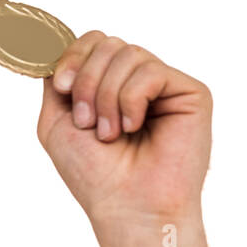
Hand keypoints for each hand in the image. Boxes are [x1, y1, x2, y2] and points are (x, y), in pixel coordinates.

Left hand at [37, 31, 212, 227]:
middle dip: (87, 80)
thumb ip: (56, 80)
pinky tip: (133, 127)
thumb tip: (56, 46)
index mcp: (109, 85)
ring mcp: (165, 86)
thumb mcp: (56, 120)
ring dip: (106, 96)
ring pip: (128, 53)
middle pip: (107, 42)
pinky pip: (151, 71)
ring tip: (109, 133)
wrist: (125, 205)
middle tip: (87, 122)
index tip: (62, 87)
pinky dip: (131, 100)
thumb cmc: (93, 173)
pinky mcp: (191, 93)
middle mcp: (138, 81)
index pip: (93, 41)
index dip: (73, 56)